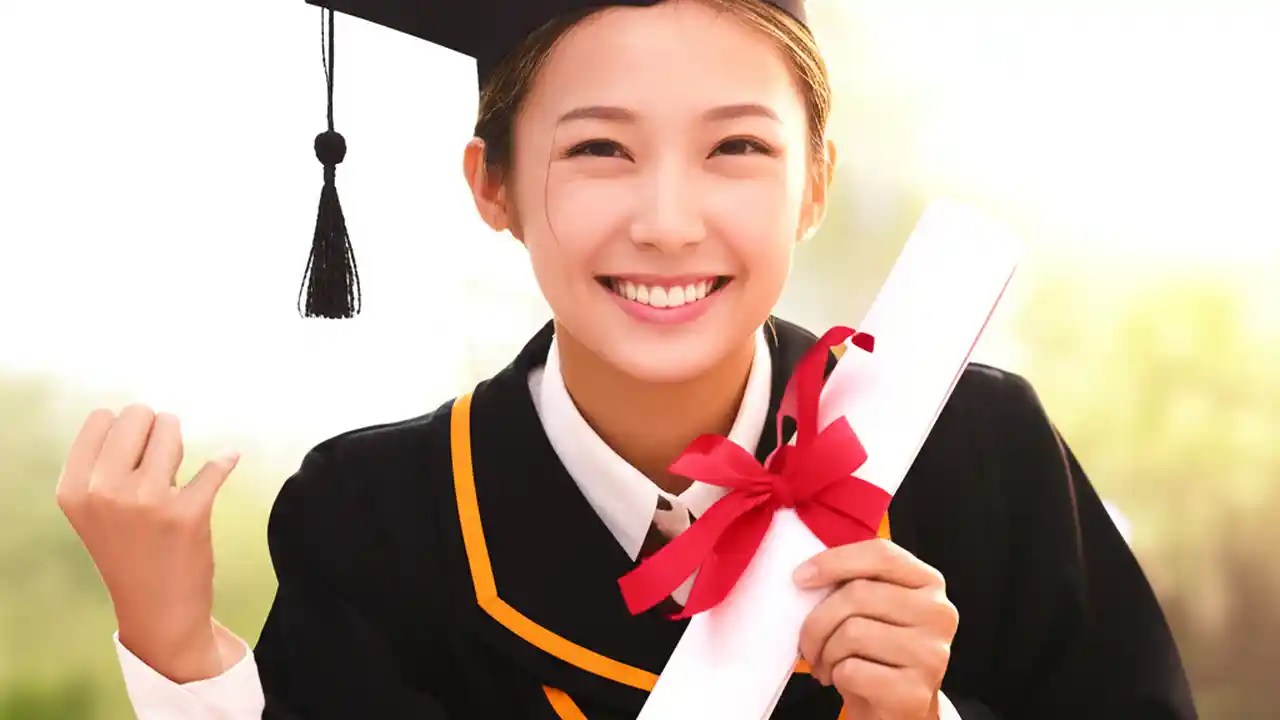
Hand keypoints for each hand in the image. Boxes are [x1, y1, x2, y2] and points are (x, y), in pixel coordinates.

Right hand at [55, 404, 240, 680]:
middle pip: (137, 414)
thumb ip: (106, 462)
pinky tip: (228, 459)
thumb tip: (150, 416)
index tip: (135, 455)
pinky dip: (225, 459)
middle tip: (158, 462)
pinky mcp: (188, 513)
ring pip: (170, 427)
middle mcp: (103, 492)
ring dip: (179, 442)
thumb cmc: (129, 548)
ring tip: (175, 474)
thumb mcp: (95, 508)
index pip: (101, 417)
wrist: (157, 610)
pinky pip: (216, 463)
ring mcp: (145, 502)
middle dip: (155, 428)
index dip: (126, 430)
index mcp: (73, 489)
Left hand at [795, 539, 957, 719]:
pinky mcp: (914, 691)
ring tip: (827, 662)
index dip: (834, 561)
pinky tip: (842, 680)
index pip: (881, 554)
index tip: (800, 577)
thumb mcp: (873, 608)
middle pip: (858, 594)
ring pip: (852, 632)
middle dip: (817, 619)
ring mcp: (930, 654)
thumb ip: (853, 582)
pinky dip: (835, 675)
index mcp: (928, 583)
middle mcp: (938, 614)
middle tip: (808, 640)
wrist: (896, 707)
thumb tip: (806, 575)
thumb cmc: (876, 650)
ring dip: (825, 651)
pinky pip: (851, 669)